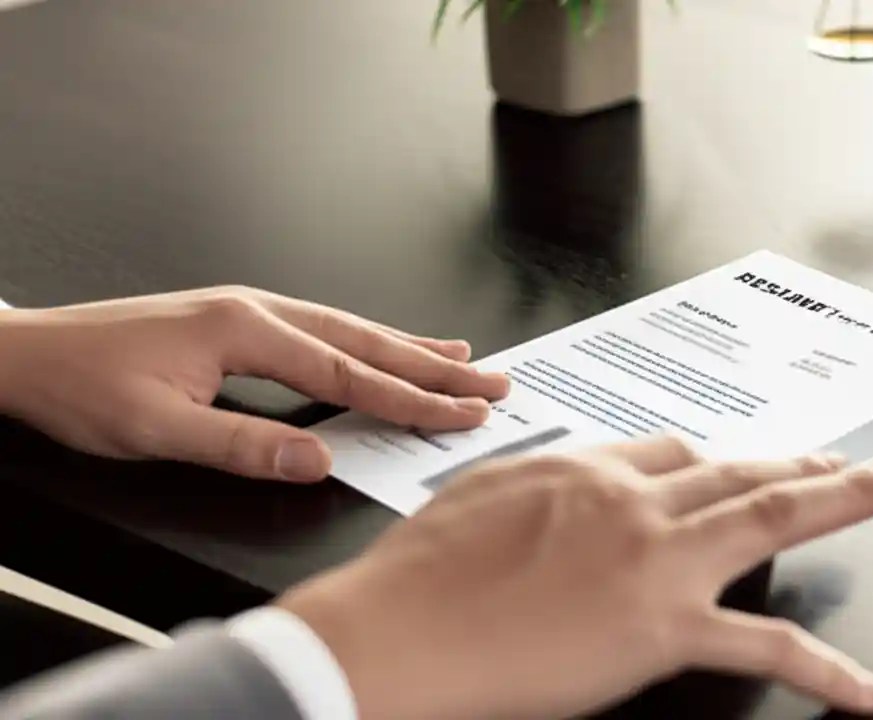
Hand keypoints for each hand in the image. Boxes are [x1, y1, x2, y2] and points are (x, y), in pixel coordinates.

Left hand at [0, 286, 508, 480]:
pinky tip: (383, 346)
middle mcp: (257, 311)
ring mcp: (251, 312)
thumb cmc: (83, 386)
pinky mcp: (240, 323)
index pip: (348, 373)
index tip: (460, 412)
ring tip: (462, 357)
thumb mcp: (155, 429)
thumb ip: (243, 445)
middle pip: (366, 342)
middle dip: (434, 366)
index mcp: (245, 331)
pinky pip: (324, 331)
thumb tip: (317, 459)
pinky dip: (368, 341)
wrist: (27, 354)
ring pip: (350, 330)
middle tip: (491, 382)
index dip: (411, 398)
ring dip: (410, 347)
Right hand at [279, 435, 872, 719]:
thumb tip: (573, 485)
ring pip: (774, 515)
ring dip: (849, 496)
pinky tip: (864, 685)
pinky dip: (824, 668)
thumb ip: (548, 482)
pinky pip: (764, 647)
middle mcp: (636, 503)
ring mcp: (658, 562)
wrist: (398, 633)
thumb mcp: (485, 493)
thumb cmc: (423, 573)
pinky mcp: (664, 629)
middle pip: (743, 467)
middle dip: (807, 460)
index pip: (674, 454)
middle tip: (858, 459)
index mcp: (590, 471)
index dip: (715, 465)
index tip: (738, 471)